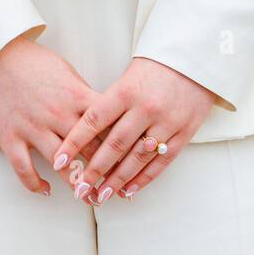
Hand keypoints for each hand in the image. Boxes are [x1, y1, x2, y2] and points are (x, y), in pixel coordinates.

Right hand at [0, 34, 109, 198]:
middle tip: (116, 185)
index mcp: (74, 96)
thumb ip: (82, 94)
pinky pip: (25, 169)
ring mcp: (32, 128)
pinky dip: (36, 184)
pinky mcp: (10, 137)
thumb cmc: (31, 60)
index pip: (107, 125)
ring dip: (77, 183)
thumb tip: (100, 114)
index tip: (131, 158)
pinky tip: (47, 190)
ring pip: (61, 165)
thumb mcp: (65, 71)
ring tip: (89, 197)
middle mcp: (56, 115)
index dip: (121, 143)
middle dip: (105, 170)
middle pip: (89, 149)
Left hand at [53, 56, 217, 203]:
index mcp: (126, 90)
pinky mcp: (184, 132)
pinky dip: (144, 179)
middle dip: (94, 170)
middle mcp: (145, 108)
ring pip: (137, 158)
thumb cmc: (155, 66)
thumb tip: (89, 137)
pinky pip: (162, 161)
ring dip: (117, 180)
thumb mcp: (128, 78)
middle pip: (114, 145)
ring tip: (101, 195)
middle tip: (79, 189)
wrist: (193, 58)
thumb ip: (111, 105)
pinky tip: (128, 190)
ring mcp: (166, 122)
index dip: (75, 142)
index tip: (59, 160)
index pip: (94, 120)